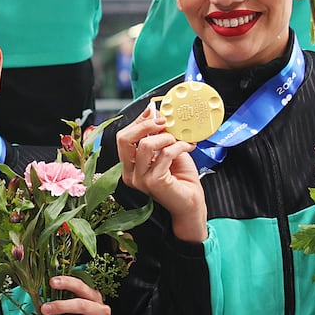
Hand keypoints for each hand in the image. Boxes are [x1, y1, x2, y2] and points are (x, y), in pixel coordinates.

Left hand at [43, 274, 111, 314]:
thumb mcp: (76, 314)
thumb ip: (64, 308)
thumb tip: (43, 305)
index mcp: (94, 298)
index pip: (81, 287)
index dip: (67, 283)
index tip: (52, 282)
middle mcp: (101, 310)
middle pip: (81, 305)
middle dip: (61, 306)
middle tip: (44, 309)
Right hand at [115, 109, 207, 242]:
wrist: (191, 203)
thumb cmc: (180, 178)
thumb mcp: (167, 150)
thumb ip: (159, 135)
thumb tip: (155, 111)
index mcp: (129, 166)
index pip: (123, 138)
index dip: (138, 122)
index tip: (153, 112)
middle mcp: (130, 173)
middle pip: (124, 139)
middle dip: (145, 125)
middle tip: (164, 122)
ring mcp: (140, 179)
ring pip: (145, 145)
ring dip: (166, 137)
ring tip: (178, 140)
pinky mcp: (154, 182)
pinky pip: (165, 154)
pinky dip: (179, 146)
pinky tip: (188, 147)